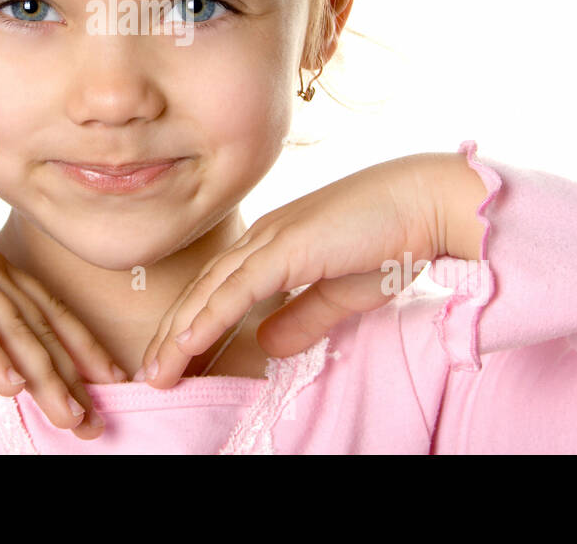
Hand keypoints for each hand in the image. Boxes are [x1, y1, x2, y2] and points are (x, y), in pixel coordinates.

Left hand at [138, 153, 460, 388]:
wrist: (426, 202)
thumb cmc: (391, 240)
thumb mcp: (339, 293)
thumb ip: (302, 317)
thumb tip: (267, 345)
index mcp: (274, 245)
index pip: (218, 289)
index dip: (191, 324)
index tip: (171, 361)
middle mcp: (264, 238)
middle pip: (203, 290)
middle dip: (172, 335)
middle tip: (150, 374)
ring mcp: (273, 238)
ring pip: (212, 290)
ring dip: (179, 332)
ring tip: (157, 370)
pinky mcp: (289, 246)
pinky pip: (239, 287)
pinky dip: (210, 314)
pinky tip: (187, 341)